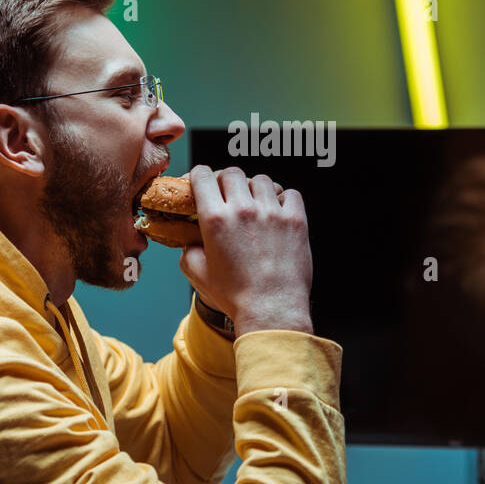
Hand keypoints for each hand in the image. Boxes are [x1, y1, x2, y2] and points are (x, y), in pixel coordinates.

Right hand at [193, 180, 282, 314]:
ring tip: (255, 204)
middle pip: (232, 173)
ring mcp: (272, 212)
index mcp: (215, 219)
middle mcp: (243, 209)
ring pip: (261, 180)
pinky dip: (284, 198)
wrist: (272, 310)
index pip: (203, 176)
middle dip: (226, 180)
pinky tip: (278, 211)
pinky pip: (290, 193)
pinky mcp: (295, 220)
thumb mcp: (198, 274)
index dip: (199, 175)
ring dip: (255, 188)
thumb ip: (188, 249)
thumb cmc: (235, 296)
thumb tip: (190, 239)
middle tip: (228, 194)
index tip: (202, 182)